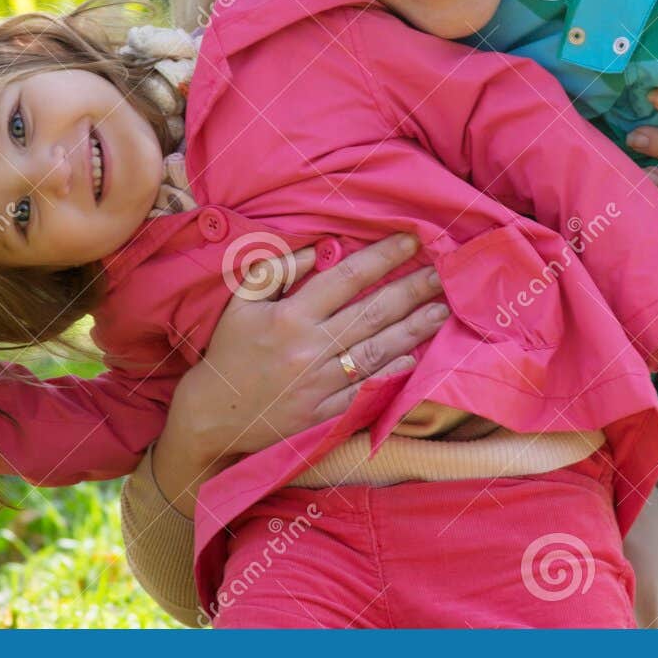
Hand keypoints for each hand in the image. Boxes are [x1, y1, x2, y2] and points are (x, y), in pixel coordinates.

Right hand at [151, 234, 445, 510]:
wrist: (213, 417)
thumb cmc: (228, 353)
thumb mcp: (240, 303)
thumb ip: (274, 271)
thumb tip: (316, 250)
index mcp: (290, 316)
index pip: (347, 277)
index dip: (382, 256)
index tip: (410, 240)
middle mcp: (310, 347)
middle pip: (372, 312)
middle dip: (412, 290)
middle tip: (444, 273)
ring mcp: (320, 383)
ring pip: (377, 350)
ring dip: (414, 329)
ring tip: (442, 310)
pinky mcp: (324, 414)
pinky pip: (365, 391)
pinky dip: (391, 375)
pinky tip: (416, 359)